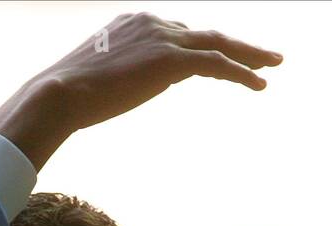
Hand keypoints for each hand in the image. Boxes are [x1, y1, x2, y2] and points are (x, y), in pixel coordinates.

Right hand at [0, 12, 281, 168]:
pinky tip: (258, 84)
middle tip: (263, 55)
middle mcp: (152, 22)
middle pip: (203, 33)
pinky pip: (216, 63)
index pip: (176, 33)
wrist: (59, 94)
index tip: (219, 61)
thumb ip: (119, 76)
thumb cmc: (68, 96)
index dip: (200, 49)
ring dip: (248, 54)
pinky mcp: (171, 58)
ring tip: (272, 65)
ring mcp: (162, 37)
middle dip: (236, 44)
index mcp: (133, 22)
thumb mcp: (97, 79)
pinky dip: (240, 72)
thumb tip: (129, 87)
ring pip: (217, 43)